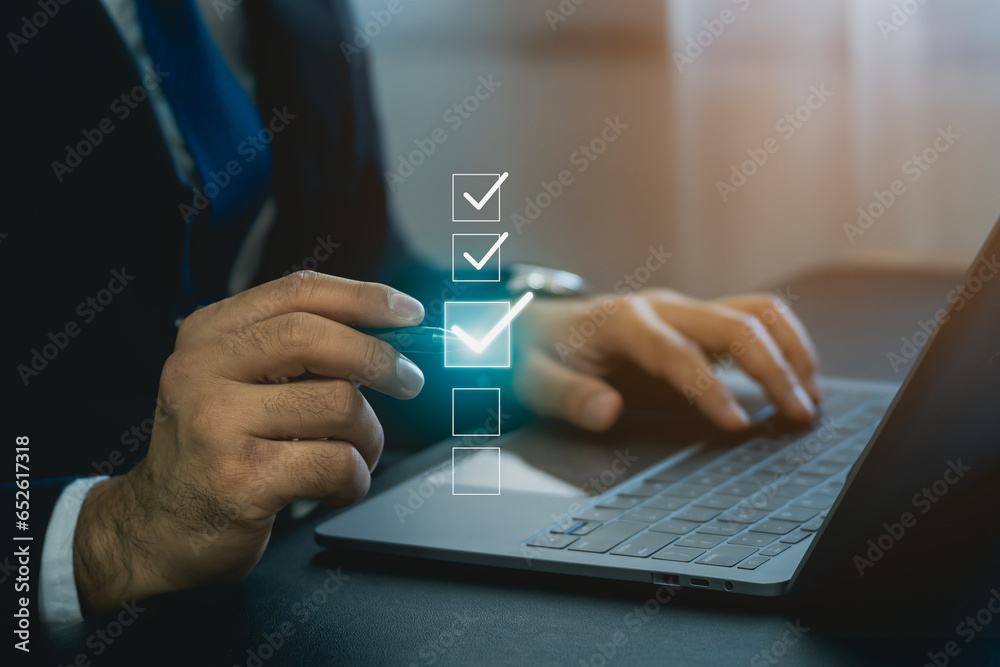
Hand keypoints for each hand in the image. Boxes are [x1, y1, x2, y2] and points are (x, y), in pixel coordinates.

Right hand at [73, 271, 426, 613]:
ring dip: (368, 436)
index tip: (408, 312)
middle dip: (379, 358)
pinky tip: (336, 489)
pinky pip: (335, 462)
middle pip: (315, 338)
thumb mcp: (234, 383)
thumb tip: (383, 336)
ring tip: (355, 455)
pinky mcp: (240, 478)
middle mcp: (203, 369)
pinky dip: (355, 479)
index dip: (363, 297)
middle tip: (408, 381)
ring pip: (337, 404)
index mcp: (208, 334)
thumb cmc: (213, 451)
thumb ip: (292, 353)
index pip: (297, 293)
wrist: (154, 528)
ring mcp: (217, 423)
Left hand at [513, 289, 819, 432]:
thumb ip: (566, 395)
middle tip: (798, 413)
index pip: (677, 353)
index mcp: (622, 320)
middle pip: (733, 324)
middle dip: (772, 367)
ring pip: (753, 312)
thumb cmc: (536, 351)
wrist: (537, 324)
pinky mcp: (695, 321)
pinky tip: (795, 377)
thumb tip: (605, 411)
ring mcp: (682, 310)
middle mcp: (661, 307)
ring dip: (789, 348)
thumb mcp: (532, 378)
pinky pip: (752, 318)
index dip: (710, 388)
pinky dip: (782, 342)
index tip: (738, 424)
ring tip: (810, 394)